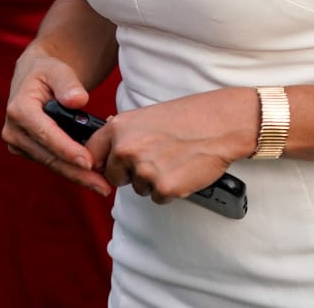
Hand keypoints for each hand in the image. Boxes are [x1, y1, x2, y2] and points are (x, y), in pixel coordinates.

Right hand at [2, 50, 112, 197]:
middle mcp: (14, 130)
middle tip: (103, 186)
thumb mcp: (58, 70)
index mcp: (19, 109)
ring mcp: (19, 143)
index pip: (46, 135)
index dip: (67, 150)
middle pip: (50, 157)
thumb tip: (78, 101)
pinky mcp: (27, 150)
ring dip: (77, 175)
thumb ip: (68, 83)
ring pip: (51, 164)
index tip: (88, 162)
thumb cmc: (48, 71)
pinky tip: (94, 175)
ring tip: (103, 185)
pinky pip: (52, 161)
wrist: (35, 76)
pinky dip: (72, 168)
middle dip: (77, 172)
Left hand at [94, 89, 256, 204]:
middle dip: (131, 173)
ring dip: (154, 180)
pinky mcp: (164, 188)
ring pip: (139, 188)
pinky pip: (159, 198)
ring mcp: (144, 170)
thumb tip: (109, 149)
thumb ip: (126, 133)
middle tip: (157, 158)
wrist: (222, 123)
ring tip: (175, 158)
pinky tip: (183, 169)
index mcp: (119, 127)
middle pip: (115, 177)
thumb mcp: (149, 115)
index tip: (107, 167)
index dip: (101, 163)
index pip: (91, 153)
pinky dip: (171, 189)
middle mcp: (126, 149)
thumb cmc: (191, 116)